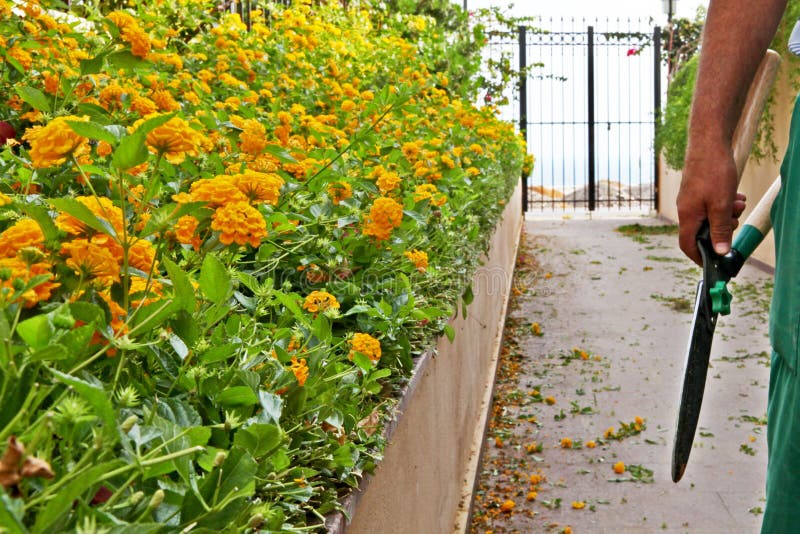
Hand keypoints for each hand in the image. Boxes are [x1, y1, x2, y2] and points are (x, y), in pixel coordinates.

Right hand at [677, 143, 746, 264]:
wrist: (709, 143)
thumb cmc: (713, 173)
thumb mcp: (721, 205)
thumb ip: (720, 229)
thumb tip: (719, 251)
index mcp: (688, 215)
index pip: (687, 244)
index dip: (699, 256)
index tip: (713, 262)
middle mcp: (686, 209)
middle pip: (702, 230)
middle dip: (721, 229)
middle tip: (736, 221)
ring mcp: (691, 199)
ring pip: (709, 216)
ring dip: (726, 214)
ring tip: (738, 203)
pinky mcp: (698, 190)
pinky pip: (711, 204)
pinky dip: (725, 203)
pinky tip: (736, 195)